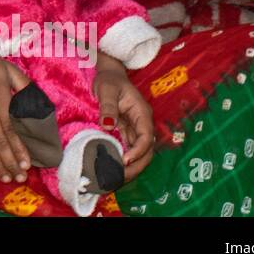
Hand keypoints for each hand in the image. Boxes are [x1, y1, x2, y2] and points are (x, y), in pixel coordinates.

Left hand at [94, 54, 154, 181]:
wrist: (108, 74)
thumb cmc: (108, 79)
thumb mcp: (107, 89)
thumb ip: (108, 106)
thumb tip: (108, 126)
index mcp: (142, 113)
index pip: (146, 137)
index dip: (138, 151)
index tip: (125, 160)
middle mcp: (142, 124)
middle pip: (146, 150)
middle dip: (136, 166)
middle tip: (119, 178)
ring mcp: (135, 129)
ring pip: (139, 153)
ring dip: (131, 167)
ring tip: (115, 179)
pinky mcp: (126, 132)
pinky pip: (128, 149)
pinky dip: (123, 161)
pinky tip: (112, 170)